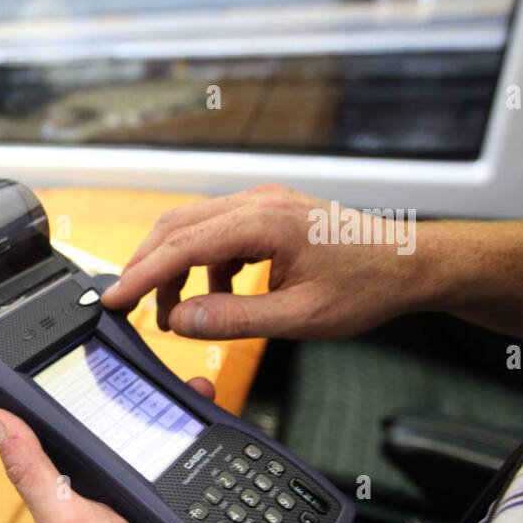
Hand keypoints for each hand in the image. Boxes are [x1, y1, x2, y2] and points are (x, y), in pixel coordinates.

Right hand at [99, 184, 425, 341]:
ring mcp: (262, 202)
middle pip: (175, 228)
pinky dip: (203, 265)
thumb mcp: (298, 317)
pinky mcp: (267, 212)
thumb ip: (233, 319)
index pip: (180, 247)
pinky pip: (216, 233)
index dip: (139, 276)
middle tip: (131, 308)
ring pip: (192, 228)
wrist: (410, 264)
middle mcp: (257, 202)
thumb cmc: (365, 287)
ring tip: (178, 314)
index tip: (112, 301)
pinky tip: (217, 296)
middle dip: (147, 269)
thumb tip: (181, 320)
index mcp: (263, 222)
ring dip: (175, 269)